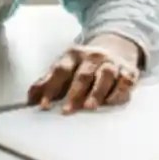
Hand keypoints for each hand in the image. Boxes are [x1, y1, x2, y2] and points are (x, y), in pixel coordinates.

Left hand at [27, 34, 141, 113]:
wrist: (115, 48)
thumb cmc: (83, 66)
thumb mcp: (64, 68)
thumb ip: (47, 83)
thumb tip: (30, 99)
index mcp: (74, 55)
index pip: (61, 70)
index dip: (51, 87)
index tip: (44, 105)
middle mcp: (94, 56)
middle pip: (84, 74)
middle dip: (75, 93)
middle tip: (67, 110)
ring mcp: (112, 63)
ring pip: (106, 74)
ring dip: (98, 91)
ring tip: (90, 107)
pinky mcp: (128, 71)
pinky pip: (126, 80)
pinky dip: (120, 91)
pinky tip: (111, 102)